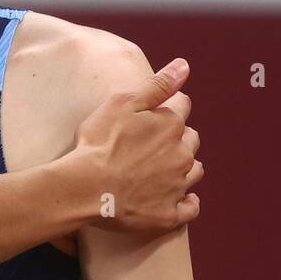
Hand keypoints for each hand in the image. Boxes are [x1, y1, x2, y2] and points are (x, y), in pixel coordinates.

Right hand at [72, 58, 201, 232]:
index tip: (155, 115)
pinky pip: (189, 208)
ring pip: (194, 172)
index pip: (182, 108)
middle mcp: (182, 154)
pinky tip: (178, 199)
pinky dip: (187, 203)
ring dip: (184, 168)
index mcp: (171, 125)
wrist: (86, 187)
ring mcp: (177, 185)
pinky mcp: (168, 213)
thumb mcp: (122, 103)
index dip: (169, 109)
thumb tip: (185, 66)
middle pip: (191, 140)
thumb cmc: (99, 143)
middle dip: (178, 138)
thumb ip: (157, 85)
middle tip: (153, 144)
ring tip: (163, 170)